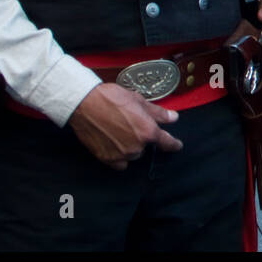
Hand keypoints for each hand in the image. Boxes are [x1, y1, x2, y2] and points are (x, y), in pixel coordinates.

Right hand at [67, 82, 181, 169]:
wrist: (84, 103)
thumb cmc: (112, 98)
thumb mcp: (139, 101)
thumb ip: (158, 113)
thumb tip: (173, 118)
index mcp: (147, 132)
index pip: (166, 142)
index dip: (173, 144)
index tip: (177, 145)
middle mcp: (136, 147)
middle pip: (146, 147)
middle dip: (142, 138)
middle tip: (131, 124)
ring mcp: (120, 155)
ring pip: (133, 155)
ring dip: (130, 147)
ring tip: (119, 131)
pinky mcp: (106, 158)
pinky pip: (119, 163)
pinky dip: (119, 156)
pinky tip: (114, 144)